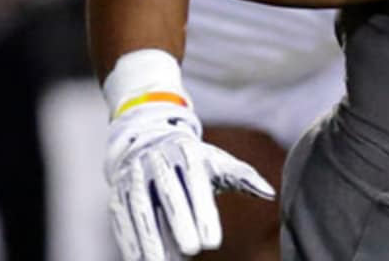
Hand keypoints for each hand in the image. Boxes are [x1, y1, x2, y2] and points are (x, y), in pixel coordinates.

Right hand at [105, 101, 274, 260]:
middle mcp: (158, 161)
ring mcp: (135, 176)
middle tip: (193, 251)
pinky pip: (122, 217)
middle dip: (179, 224)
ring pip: (141, 209)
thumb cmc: (192, 158)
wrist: (147, 140)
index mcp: (186, 153)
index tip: (213, 242)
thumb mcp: (217, 162)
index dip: (203, 213)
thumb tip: (270, 193)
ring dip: (150, 237)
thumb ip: (243, 176)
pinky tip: (139, 259)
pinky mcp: (118, 192)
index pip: (196, 183)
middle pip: (169, 195)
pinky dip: (129, 239)